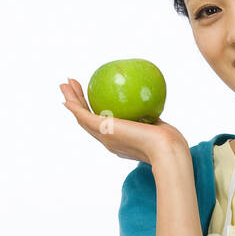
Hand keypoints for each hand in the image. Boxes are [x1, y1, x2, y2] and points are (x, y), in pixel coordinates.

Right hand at [59, 78, 188, 165]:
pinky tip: (68, 97)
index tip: (90, 97)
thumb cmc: (170, 141)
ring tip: (65, 85)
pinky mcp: (104, 130)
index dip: (93, 112)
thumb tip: (150, 98)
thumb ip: (150, 114)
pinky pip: (84, 117)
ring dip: (72, 101)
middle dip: (77, 103)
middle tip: (70, 88)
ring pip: (81, 118)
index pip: (102, 125)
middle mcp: (109, 140)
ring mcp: (105, 137)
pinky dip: (74, 107)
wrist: (167, 150)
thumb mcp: (159, 124)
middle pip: (87, 120)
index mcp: (119, 140)